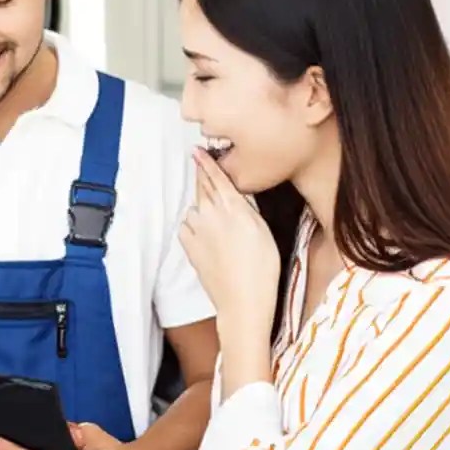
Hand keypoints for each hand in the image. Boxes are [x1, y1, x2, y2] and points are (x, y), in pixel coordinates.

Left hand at [179, 148, 280, 338]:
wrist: (242, 298)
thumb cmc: (262, 268)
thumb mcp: (263, 230)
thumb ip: (246, 209)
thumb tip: (234, 195)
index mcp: (234, 208)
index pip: (217, 178)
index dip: (207, 163)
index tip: (198, 151)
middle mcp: (212, 214)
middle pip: (203, 187)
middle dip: (201, 176)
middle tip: (200, 165)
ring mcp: (197, 229)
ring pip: (195, 208)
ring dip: (202, 209)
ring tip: (216, 225)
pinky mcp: (188, 245)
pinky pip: (187, 226)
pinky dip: (194, 227)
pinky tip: (206, 237)